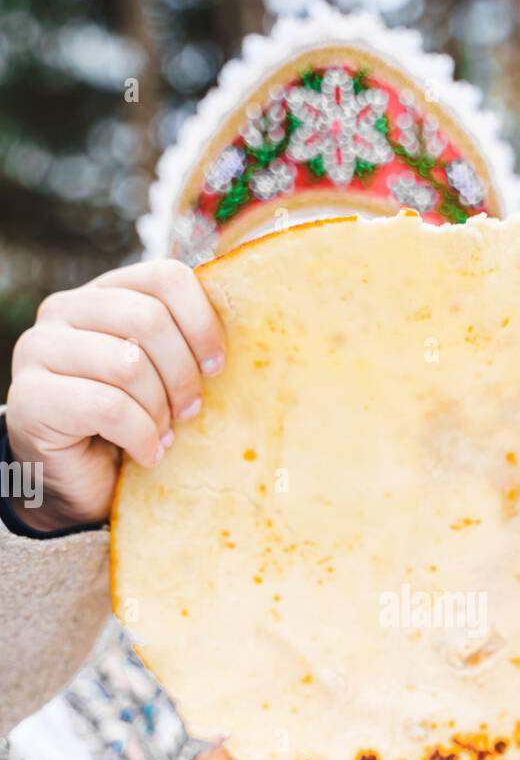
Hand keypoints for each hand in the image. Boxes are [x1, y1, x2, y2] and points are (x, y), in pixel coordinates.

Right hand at [5, 260, 225, 529]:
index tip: (217, 367)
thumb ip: (182, 341)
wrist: (80, 482)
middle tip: (190, 413)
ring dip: (159, 411)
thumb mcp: (161, 374)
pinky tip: (147, 453)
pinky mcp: (31, 397)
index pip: (165, 277)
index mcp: (102, 293)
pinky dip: (140, 437)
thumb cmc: (130, 425)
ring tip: (165, 435)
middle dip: (183, 375)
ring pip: (129, 365)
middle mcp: (63, 310)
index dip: (202, 322)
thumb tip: (247, 324)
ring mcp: (39, 350)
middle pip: (150, 319)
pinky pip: (109, 408)